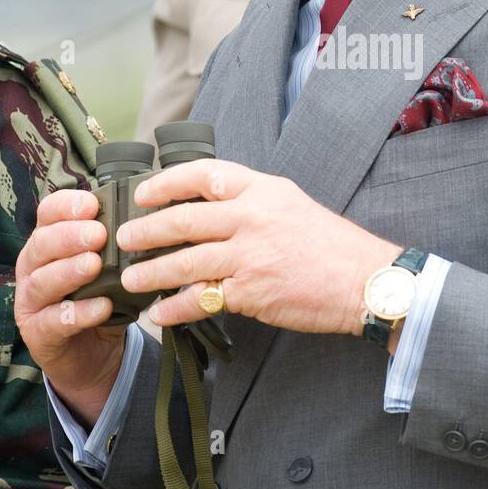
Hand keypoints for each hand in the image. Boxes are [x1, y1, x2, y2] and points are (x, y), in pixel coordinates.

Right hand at [14, 188, 125, 430]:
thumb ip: (118, 245)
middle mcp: (33, 268)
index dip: (66, 206)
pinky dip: (78, 312)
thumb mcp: (110, 267)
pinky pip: (54, 321)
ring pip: (42, 281)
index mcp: (48, 242)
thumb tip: (150, 222)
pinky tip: (101, 306)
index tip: (92, 205)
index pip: (48, 213)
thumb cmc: (100, 298)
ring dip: (69, 271)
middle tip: (98, 234)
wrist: (93, 353)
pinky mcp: (37, 333)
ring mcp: (30, 302)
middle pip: (41, 244)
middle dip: (69, 236)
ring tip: (95, 265)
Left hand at [115, 158, 401, 337]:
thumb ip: (250, 202)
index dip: (167, 182)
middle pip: (184, 218)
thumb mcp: (290, 204)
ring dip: (151, 271)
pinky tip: (159, 314)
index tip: (144, 193)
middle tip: (124, 238)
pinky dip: (175, 308)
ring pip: (185, 260)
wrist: (364, 281)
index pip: (204, 174)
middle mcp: (253, 217)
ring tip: (130, 279)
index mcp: (262, 190)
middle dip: (146, 230)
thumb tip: (205, 207)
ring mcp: (250, 254)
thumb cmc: (329, 245)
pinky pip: (201, 298)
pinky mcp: (251, 292)